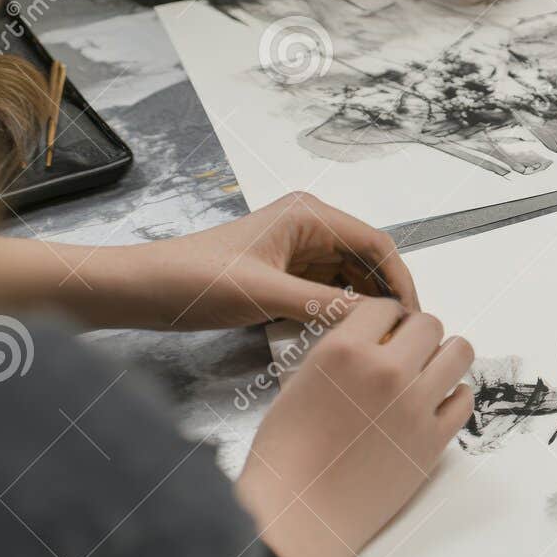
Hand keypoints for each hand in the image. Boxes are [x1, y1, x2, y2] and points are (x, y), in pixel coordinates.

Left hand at [0, 194, 416, 330]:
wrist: (141, 291)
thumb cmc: (195, 281)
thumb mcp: (267, 295)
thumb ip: (327, 306)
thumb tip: (379, 322)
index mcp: (309, 215)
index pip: (377, 244)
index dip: (402, 281)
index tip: (415, 317)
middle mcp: (308, 226)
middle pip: (368, 262)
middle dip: (386, 297)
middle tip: (402, 336)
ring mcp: (296, 250)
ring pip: (350, 279)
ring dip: (362, 308)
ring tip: (376, 342)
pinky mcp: (283, 273)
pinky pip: (326, 292)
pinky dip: (337, 314)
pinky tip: (340, 339)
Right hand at [235, 299, 474, 556]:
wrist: (299, 515)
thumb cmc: (286, 457)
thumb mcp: (299, 386)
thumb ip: (340, 358)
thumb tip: (371, 345)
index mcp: (344, 351)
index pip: (385, 307)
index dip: (386, 320)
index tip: (386, 333)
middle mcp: (385, 370)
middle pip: (430, 324)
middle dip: (420, 335)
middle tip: (409, 353)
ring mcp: (415, 405)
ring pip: (460, 352)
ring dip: (446, 357)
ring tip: (429, 373)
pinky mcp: (434, 440)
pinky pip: (464, 400)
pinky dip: (453, 397)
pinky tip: (434, 406)